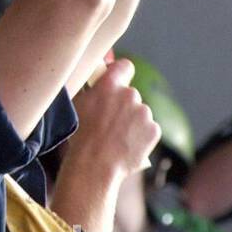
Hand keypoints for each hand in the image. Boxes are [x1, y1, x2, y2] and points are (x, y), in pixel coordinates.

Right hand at [66, 58, 160, 180]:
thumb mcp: (77, 106)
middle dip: (123, 105)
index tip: (116, 83)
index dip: (121, 73)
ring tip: (116, 139)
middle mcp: (130, 95)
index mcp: (109, 85)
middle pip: (130, 95)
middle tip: (109, 123)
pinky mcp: (153, 130)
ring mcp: (144, 113)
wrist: (95, 165)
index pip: (124, 66)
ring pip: (139, 114)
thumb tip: (96, 84)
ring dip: (132, 122)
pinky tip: (126, 146)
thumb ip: (91, 90)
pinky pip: (148, 129)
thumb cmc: (81, 137)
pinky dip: (140, 137)